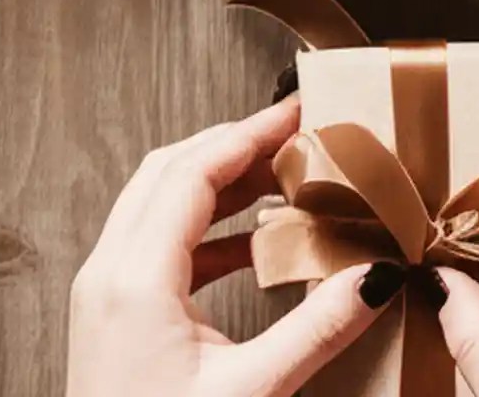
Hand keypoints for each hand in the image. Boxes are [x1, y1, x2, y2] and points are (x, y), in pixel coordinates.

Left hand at [66, 97, 406, 396]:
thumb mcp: (251, 392)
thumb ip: (317, 328)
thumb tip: (373, 278)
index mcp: (133, 280)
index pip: (193, 173)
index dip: (248, 133)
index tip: (294, 111)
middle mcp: (108, 275)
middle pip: (169, 172)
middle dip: (234, 145)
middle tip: (292, 133)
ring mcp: (105, 294)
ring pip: (159, 203)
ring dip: (219, 183)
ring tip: (281, 179)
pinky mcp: (114, 315)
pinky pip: (160, 243)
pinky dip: (207, 228)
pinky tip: (252, 244)